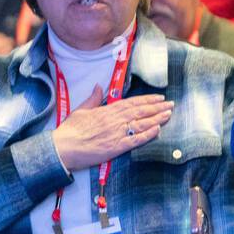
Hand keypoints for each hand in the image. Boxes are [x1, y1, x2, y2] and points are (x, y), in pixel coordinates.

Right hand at [51, 84, 173, 170]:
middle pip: (140, 111)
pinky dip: (147, 135)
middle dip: (157, 107)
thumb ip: (93, 99)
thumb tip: (98, 86)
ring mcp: (117, 133)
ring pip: (141, 124)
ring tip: (169, 114)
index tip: (159, 97)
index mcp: (107, 110)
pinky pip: (135, 140)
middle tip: (171, 104)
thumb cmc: (70, 130)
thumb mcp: (81, 110)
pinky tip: (158, 130)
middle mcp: (115, 120)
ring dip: (157, 118)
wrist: (63, 147)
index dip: (147, 100)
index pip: (132, 103)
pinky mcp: (116, 147)